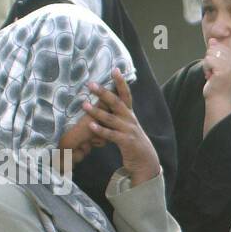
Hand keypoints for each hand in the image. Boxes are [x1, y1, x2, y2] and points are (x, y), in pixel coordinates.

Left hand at [83, 68, 159, 185]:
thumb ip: (117, 117)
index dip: (121, 82)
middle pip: (117, 102)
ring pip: (111, 118)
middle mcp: (130, 120)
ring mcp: (129, 131)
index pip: (126, 95)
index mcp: (130, 115)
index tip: (115, 69)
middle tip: (91, 84)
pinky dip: (100, 130)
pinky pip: (111, 135)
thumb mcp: (127, 127)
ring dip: (97, 111)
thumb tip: (104, 105)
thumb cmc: (133, 143)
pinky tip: (91, 126)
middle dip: (104, 92)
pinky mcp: (126, 142)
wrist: (146, 162)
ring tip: (84, 105)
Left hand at [202, 40, 230, 100]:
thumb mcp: (217, 63)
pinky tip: (211, 77)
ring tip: (213, 74)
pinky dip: (206, 68)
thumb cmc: (217, 81)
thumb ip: (216, 50)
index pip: (220, 45)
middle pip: (215, 47)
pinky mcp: (223, 70)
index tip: (219, 68)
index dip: (215, 56)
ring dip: (207, 64)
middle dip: (210, 59)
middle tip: (215, 72)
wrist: (219, 98)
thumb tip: (212, 40)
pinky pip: (208, 60)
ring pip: (210, 53)